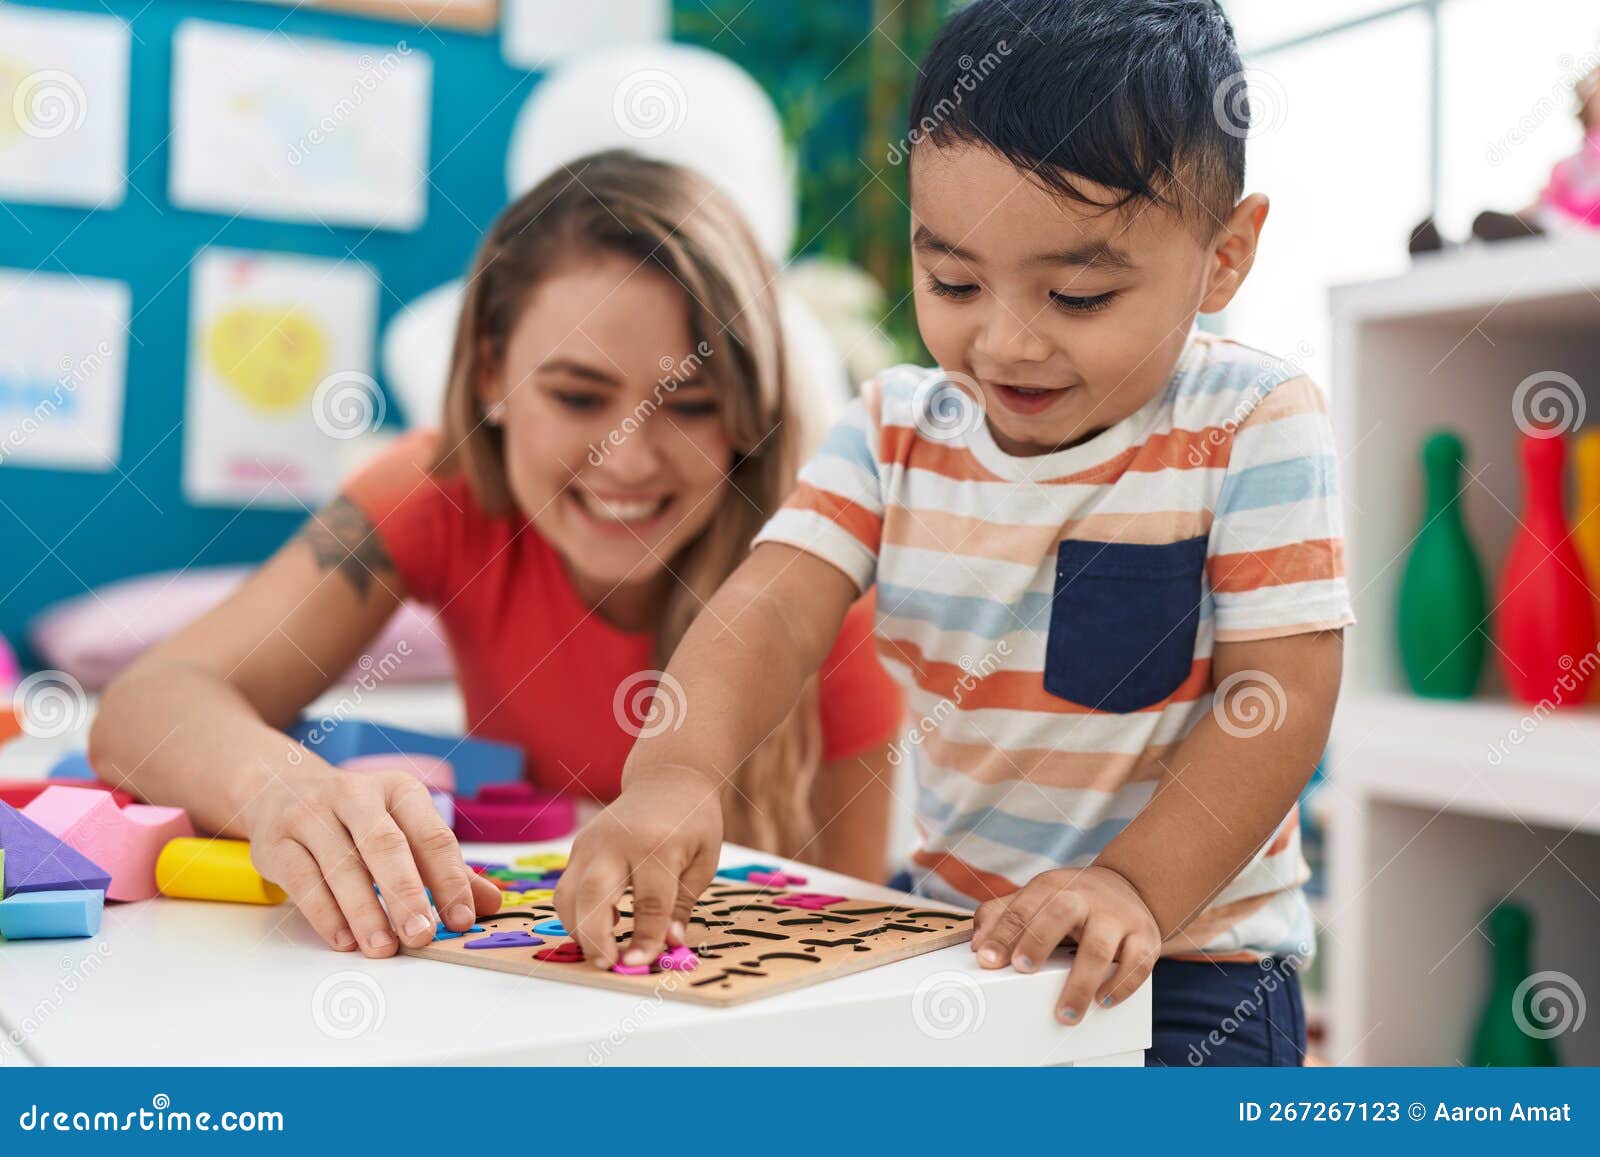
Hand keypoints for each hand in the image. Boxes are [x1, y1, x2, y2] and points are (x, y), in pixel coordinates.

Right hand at [245, 763, 501, 956]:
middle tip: (421, 935)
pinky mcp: (276, 842)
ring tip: (384, 948)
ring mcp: (311, 815)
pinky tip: (344, 941)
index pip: (432, 835)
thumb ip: (445, 867)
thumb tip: (491, 904)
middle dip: (406, 894)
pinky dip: (325, 914)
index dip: (450, 879)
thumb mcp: (404, 827)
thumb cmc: (358, 819)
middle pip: (385, 846)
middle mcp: (355, 795)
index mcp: (399, 790)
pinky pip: (303, 881)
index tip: (463, 919)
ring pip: (342, 866)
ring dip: (365, 912)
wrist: (280, 789)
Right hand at [555, 765, 721, 970]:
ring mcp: (591, 842)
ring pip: (568, 894)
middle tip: (606, 965)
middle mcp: (616, 842)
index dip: (644, 938)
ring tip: (603, 951)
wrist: (666, 778)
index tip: (638, 963)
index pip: (649, 901)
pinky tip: (600, 926)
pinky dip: (575, 914)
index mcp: (657, 844)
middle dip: (594, 937)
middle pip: (593, 894)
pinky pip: (566, 888)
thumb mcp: (702, 861)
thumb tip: (668, 944)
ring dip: (578, 929)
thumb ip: (682, 905)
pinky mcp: (578, 847)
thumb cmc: (692, 821)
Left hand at [971, 865, 1159, 1023]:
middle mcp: (1085, 897)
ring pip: (1099, 946)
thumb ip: (1002, 915)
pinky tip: (1103, 1001)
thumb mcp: (1037, 899)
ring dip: (1080, 982)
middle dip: (1038, 941)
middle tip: (1021, 969)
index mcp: (1053, 886)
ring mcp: (1118, 916)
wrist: (1128, 887)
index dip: (1003, 933)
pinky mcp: (1146, 936)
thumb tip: (978, 945)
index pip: (1023, 907)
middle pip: (1060, 913)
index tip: (987, 959)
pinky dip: (1121, 985)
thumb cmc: (1071, 902)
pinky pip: (1138, 962)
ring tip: (1064, 1013)